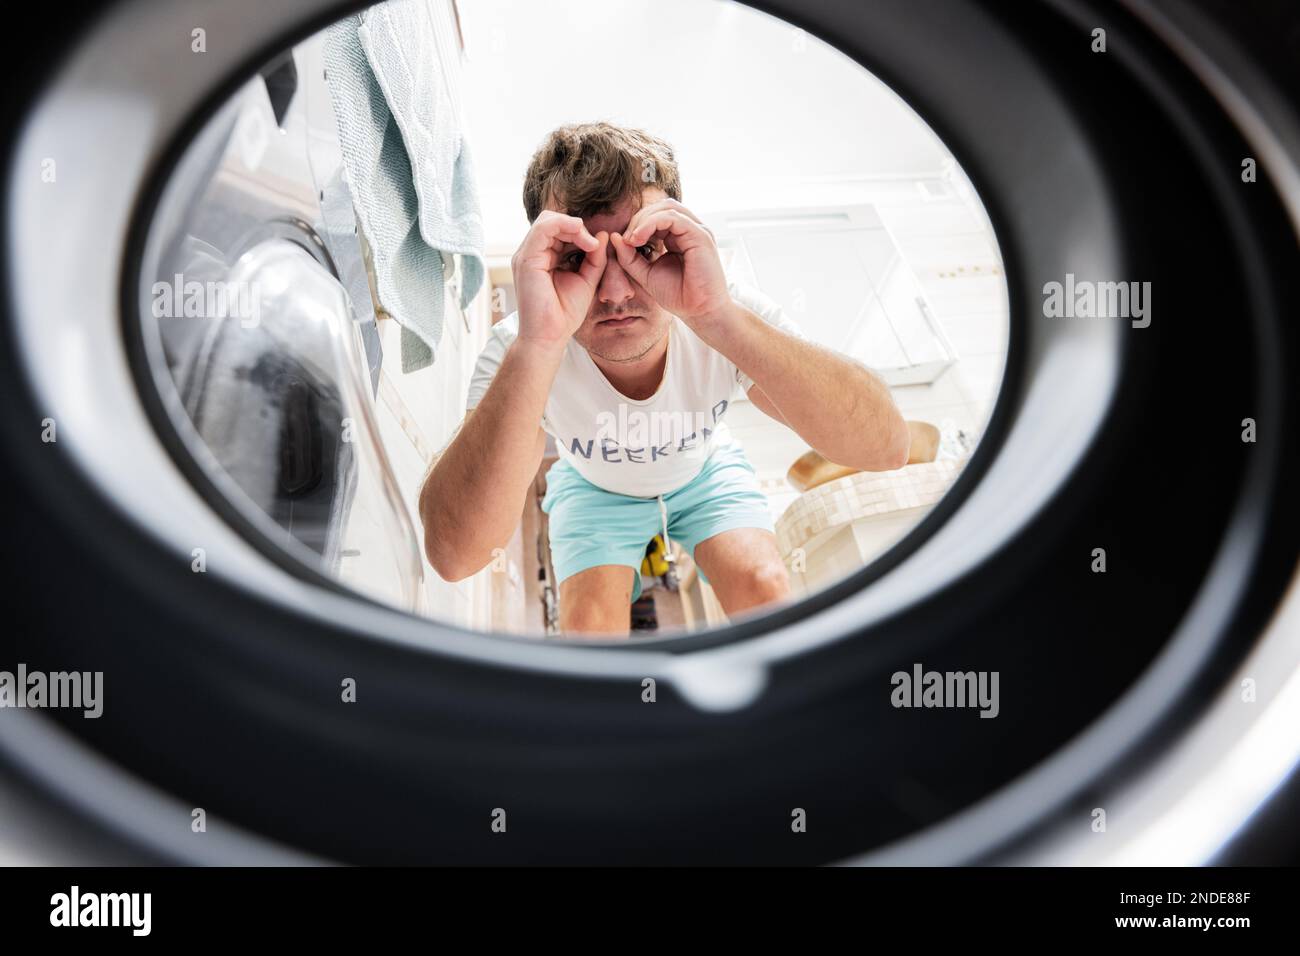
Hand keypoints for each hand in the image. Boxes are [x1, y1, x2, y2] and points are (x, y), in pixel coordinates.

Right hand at [511, 211, 608, 349]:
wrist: (549, 337)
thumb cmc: (564, 313)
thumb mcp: (586, 279)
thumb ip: (594, 258)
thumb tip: (602, 234)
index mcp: (542, 257)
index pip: (558, 229)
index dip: (579, 231)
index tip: (596, 246)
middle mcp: (531, 253)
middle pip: (552, 220)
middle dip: (577, 226)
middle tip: (593, 244)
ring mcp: (526, 255)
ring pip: (548, 219)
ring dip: (573, 226)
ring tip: (590, 243)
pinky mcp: (527, 259)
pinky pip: (544, 228)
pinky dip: (565, 226)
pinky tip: (583, 240)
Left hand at [611, 199, 730, 323]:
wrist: (700, 312)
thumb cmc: (678, 295)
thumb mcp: (646, 274)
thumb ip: (630, 257)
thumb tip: (614, 237)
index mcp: (680, 236)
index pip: (657, 215)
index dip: (637, 224)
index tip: (624, 243)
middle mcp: (690, 230)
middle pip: (661, 206)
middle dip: (639, 219)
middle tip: (626, 239)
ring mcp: (697, 230)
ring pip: (666, 207)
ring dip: (644, 219)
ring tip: (632, 239)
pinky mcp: (700, 235)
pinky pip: (672, 217)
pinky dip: (651, 224)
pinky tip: (639, 238)